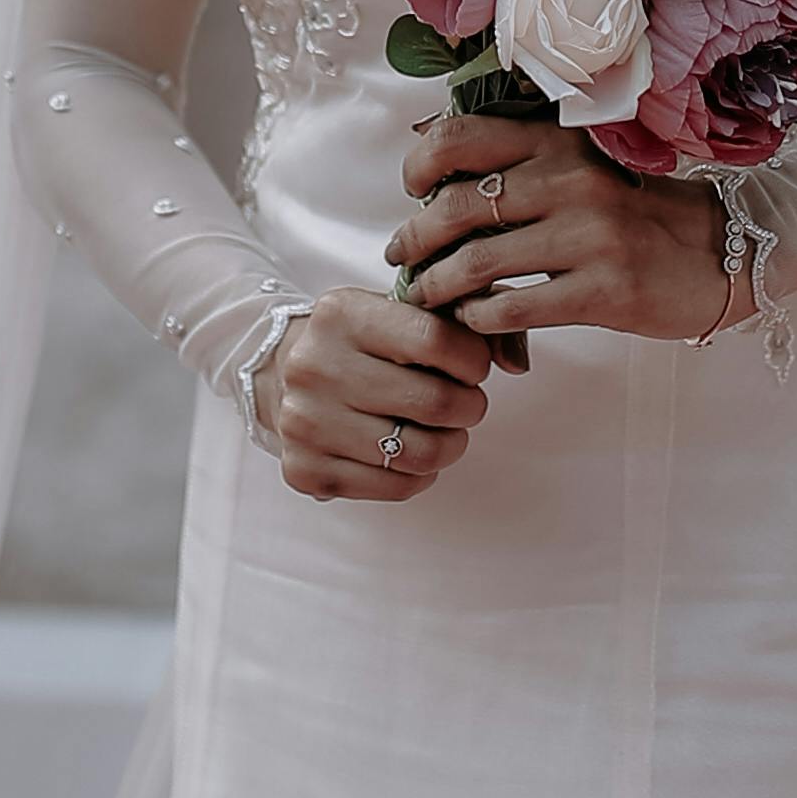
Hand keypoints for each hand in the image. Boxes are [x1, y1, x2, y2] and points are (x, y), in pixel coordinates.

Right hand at [261, 283, 498, 504]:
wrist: (279, 371)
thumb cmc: (361, 341)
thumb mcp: (398, 310)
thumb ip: (463, 320)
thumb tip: (516, 361)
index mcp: (341, 314)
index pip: (435, 339)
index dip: (473, 359)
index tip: (473, 367)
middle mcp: (315, 367)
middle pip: (433, 403)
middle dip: (468, 407)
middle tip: (465, 403)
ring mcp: (305, 423)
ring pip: (418, 454)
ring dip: (450, 445)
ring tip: (446, 432)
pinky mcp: (306, 471)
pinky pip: (396, 487)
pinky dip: (420, 475)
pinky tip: (411, 452)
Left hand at [385, 107, 744, 348]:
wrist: (717, 253)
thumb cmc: (636, 214)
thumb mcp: (584, 168)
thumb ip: (523, 163)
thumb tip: (435, 160)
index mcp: (560, 142)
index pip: (460, 136)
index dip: (419, 165)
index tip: (413, 192)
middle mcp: (571, 181)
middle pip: (458, 206)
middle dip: (415, 237)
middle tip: (402, 255)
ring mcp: (588, 237)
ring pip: (478, 262)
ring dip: (436, 285)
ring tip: (425, 295)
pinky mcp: (602, 291)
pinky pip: (514, 308)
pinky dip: (479, 318)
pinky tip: (474, 320)